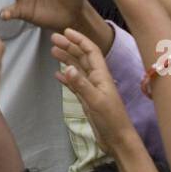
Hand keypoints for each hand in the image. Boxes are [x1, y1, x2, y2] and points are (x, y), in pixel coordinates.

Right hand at [51, 27, 134, 156]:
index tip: (65, 31)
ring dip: (66, 59)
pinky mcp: (87, 99)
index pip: (90, 51)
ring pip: (77, 69)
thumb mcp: (95, 101)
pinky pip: (75, 84)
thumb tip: (67, 67)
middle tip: (53, 39)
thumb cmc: (111, 120)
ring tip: (52, 52)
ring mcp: (92, 89)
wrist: (118, 140)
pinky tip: (57, 75)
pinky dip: (66, 78)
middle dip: (69, 46)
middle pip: (82, 57)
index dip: (79, 39)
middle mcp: (97, 79)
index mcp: (101, 75)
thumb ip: (81, 84)